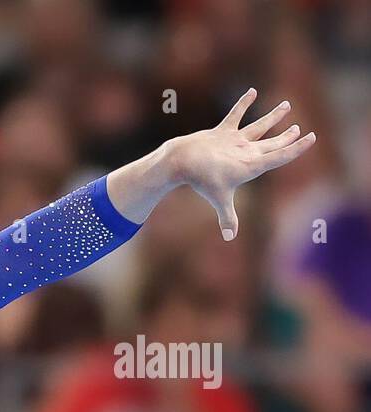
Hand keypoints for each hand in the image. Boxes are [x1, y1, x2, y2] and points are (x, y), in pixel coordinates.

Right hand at [168, 88, 315, 240]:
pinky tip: (252, 91)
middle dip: (286, 137)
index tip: (312, 138)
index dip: (297, 148)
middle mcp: (245, 153)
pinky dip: (243, 103)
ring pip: (259, 127)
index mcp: (251, 165)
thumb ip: (227, 216)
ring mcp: (234, 143)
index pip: (280, 156)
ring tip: (287, 106)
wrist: (181, 162)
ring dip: (273, 117)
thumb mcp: (219, 197)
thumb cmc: (202, 178)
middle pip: (272, 143)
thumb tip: (229, 238)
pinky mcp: (222, 133)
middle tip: (298, 130)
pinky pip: (236, 115)